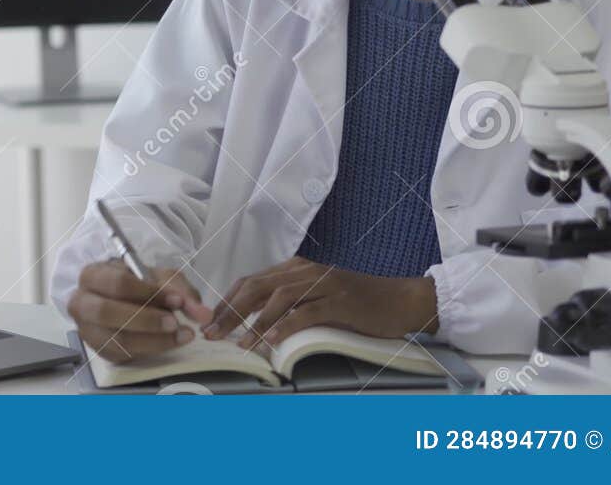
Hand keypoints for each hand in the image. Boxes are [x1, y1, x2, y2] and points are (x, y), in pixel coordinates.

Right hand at [68, 260, 215, 361]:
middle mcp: (82, 302)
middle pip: (109, 313)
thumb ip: (181, 291)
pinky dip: (149, 350)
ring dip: (153, 340)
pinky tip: (167, 343)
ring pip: (117, 339)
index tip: (176, 301)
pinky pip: (123, 354)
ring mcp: (87, 330)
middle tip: (176, 323)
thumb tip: (203, 314)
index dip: (148, 293)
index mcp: (93, 275)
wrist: (121, 298)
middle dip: (147, 319)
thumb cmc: (138, 283)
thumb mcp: (160, 277)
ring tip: (180, 336)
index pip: (118, 284)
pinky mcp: (99, 350)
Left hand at [202, 256, 437, 347]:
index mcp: (295, 269)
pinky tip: (273, 340)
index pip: (251, 281)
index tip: (211, 321)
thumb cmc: (357, 303)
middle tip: (213, 334)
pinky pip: (306, 312)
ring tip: (240, 342)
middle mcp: (305, 272)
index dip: (227, 301)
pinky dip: (286, 326)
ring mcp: (323, 284)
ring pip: (278, 298)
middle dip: (231, 311)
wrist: (400, 300)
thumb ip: (290, 303)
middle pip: (257, 287)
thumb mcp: (317, 297)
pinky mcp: (340, 301)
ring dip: (255, 322)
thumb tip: (255, 323)